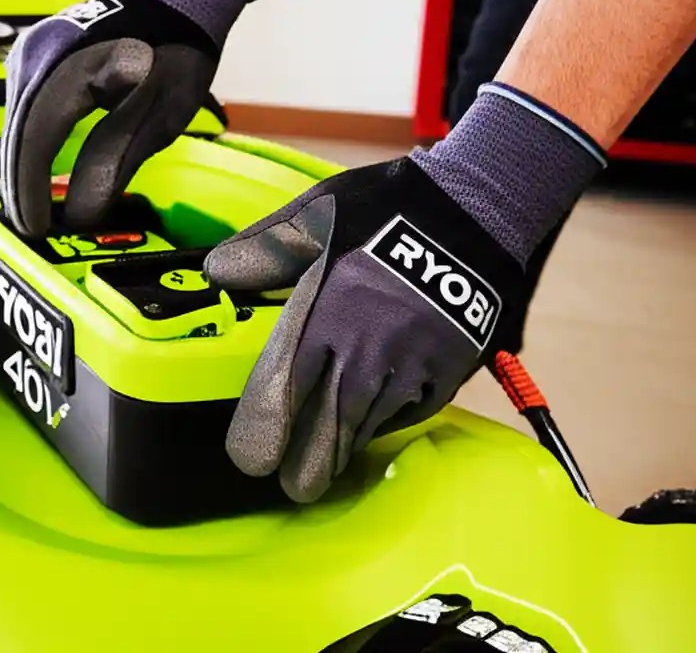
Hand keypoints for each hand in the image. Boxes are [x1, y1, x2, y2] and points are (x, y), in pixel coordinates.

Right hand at [0, 0, 274, 237]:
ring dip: (23, 168)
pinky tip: (38, 174)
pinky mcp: (33, 61)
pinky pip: (23, 112)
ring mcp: (30, 53)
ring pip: (15, 125)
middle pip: (17, 134)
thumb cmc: (176, 53)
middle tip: (33, 230)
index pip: (35, 138)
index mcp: (69, 64)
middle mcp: (37, 53)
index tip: (38, 228)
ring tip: (35, 211)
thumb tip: (79, 213)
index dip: (32, 190)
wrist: (177, 2)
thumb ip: (114, 161)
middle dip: (22, 186)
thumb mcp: (159, 116)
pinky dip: (30, 145)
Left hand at [204, 158, 527, 501]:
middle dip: (305, 461)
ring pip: (367, 424)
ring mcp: (410, 365)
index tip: (250, 460)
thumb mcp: (319, 213)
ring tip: (321, 475)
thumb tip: (218, 273)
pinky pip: (412, 411)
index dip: (264, 429)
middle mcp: (365, 350)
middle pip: (326, 423)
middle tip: (291, 487)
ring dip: (342, 451)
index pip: (284, 389)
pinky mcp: (447, 370)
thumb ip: (267, 249)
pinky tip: (370, 431)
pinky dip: (387, 424)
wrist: (477, 209)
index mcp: (325, 315)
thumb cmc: (388, 208)